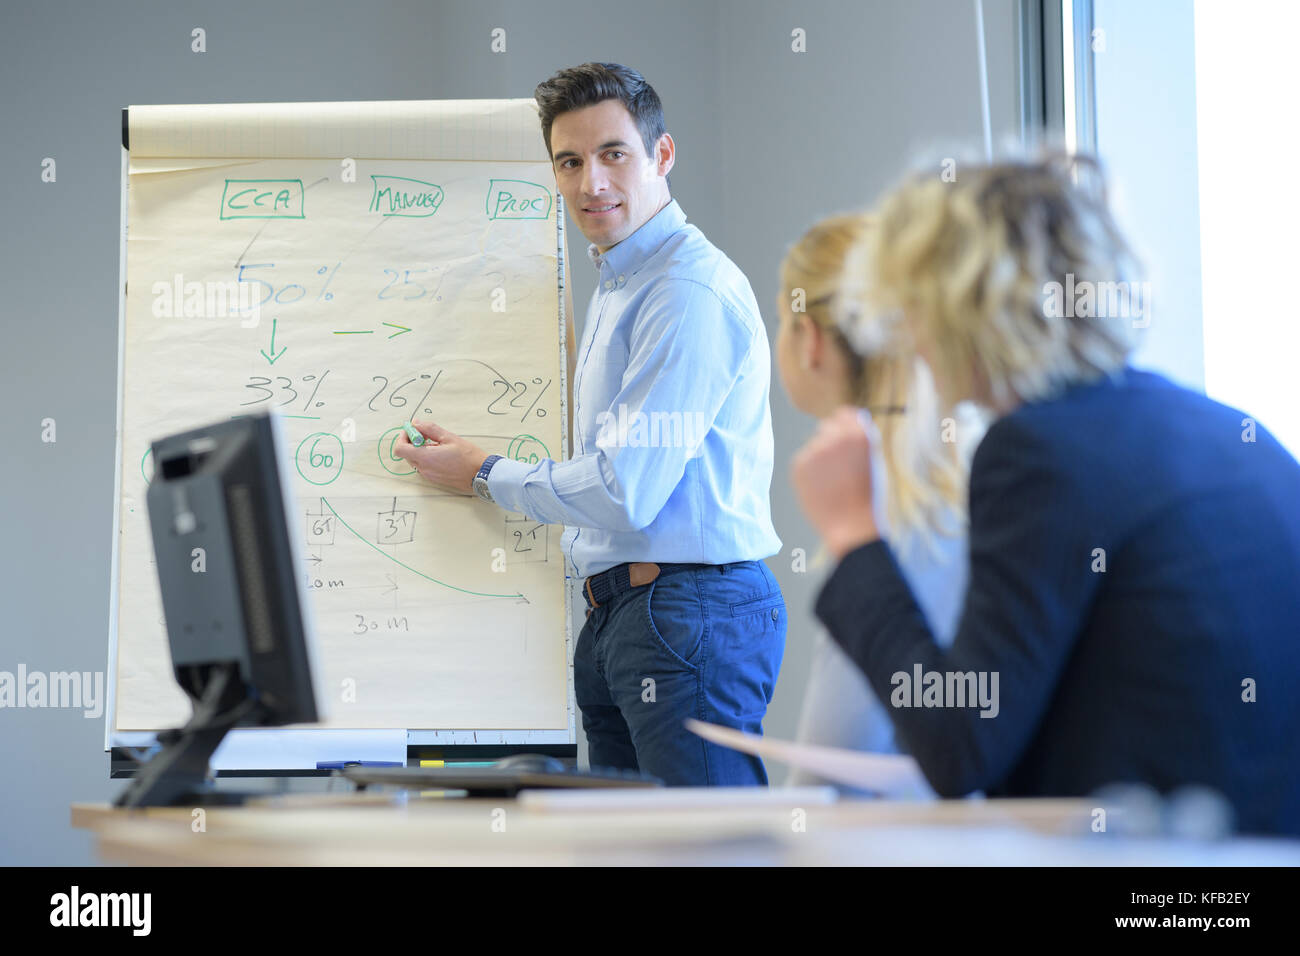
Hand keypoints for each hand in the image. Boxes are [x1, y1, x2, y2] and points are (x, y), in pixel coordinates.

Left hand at [392, 419, 488, 494]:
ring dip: (420, 450)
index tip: (412, 430)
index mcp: (425, 458)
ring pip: (415, 460)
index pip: (400, 449)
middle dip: (412, 442)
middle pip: (406, 454)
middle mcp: (424, 469)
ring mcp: (429, 475)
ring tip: (437, 444)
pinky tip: (440, 453)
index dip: (403, 437)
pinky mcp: (434, 479)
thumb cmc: (469, 457)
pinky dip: (426, 457)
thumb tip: (416, 423)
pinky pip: (423, 466)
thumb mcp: (449, 437)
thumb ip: (429, 429)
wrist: (481, 475)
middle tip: (426, 434)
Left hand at [790, 405, 880, 558]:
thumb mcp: (872, 460)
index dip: (844, 427)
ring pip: (814, 445)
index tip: (845, 440)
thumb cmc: (867, 498)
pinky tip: (822, 488)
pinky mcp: (799, 464)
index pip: (844, 413)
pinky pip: (803, 461)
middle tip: (838, 468)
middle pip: (826, 426)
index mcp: (860, 433)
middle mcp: (837, 436)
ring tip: (833, 483)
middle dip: (831, 441)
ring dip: (820, 458)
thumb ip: (857, 439)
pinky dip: (809, 472)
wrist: (851, 527)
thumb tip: (841, 423)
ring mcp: (816, 449)